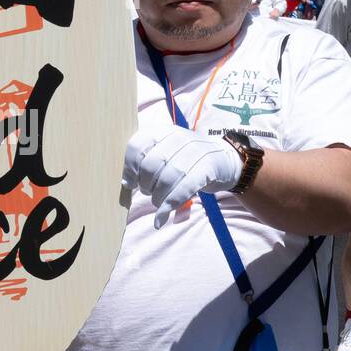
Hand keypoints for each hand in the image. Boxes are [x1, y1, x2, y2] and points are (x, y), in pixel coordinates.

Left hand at [121, 127, 243, 227]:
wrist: (225, 159)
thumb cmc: (188, 160)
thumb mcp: (167, 153)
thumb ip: (145, 163)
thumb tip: (125, 182)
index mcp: (164, 131)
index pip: (138, 145)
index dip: (129, 167)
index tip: (129, 183)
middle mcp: (179, 137)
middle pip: (151, 165)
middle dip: (145, 185)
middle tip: (149, 193)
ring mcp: (196, 151)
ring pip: (167, 178)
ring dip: (158, 198)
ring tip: (158, 203)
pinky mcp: (208, 167)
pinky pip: (184, 189)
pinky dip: (170, 206)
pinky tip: (160, 218)